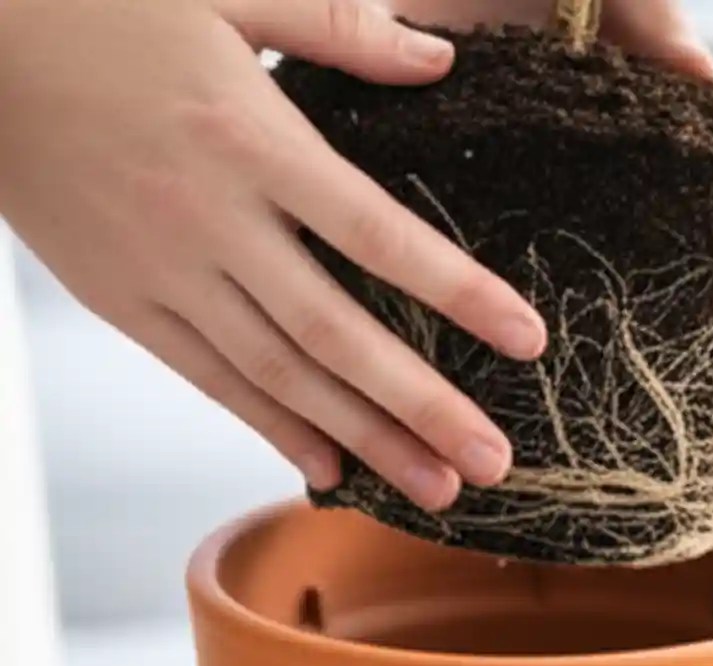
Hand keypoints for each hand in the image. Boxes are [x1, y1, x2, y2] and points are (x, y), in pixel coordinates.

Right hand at [0, 0, 547, 509]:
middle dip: (421, 405)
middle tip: (493, 464)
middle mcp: (211, 219)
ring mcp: (161, 269)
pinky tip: (329, 468)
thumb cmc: (103, 4)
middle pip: (335, 331)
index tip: (528, 340)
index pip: (378, 233)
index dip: (459, 292)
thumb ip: (339, 27)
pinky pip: (206, 377)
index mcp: (250, 138)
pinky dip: (270, 425)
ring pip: (276, 373)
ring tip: (434, 490)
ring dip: (362, 438)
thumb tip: (439, 57)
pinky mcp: (119, 299)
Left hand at [387, 0, 712, 346]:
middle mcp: (606, 148)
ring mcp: (546, 178)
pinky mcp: (478, 193)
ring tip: (707, 360)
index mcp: (642, 100)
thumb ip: (650, 19)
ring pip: (621, 254)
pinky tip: (571, 354)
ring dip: (669, 310)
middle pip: (693, 221)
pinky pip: (525, 256)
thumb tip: (707, 78)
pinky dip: (551, 311)